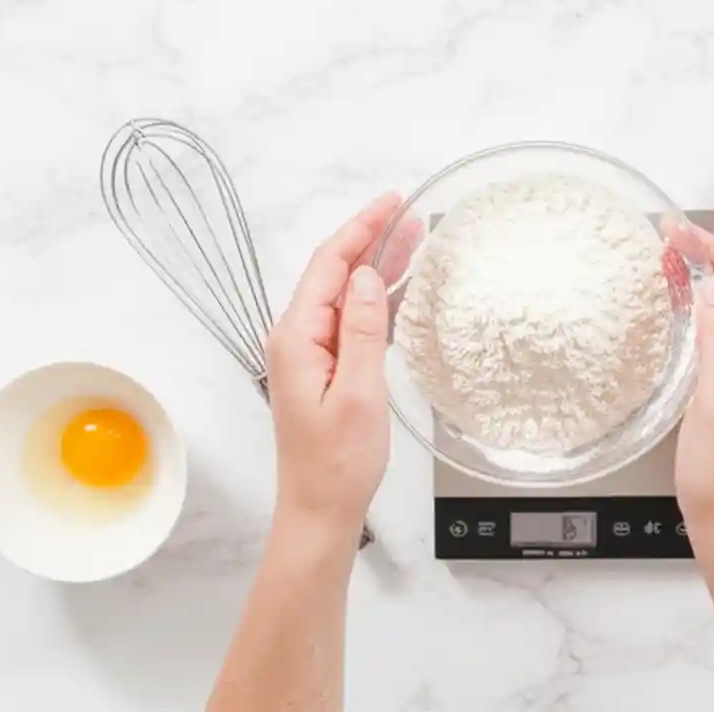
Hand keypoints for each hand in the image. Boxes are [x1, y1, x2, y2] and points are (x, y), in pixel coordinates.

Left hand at [265, 193, 401, 536]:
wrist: (319, 510)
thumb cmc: (337, 463)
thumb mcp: (359, 393)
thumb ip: (363, 331)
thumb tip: (367, 278)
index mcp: (297, 338)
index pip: (329, 265)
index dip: (361, 228)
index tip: (393, 202)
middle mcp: (297, 339)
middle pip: (336, 273)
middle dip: (373, 239)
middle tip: (414, 215)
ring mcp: (310, 354)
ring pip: (346, 295)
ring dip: (378, 267)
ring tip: (416, 240)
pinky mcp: (325, 370)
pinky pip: (351, 321)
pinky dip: (377, 300)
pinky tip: (399, 289)